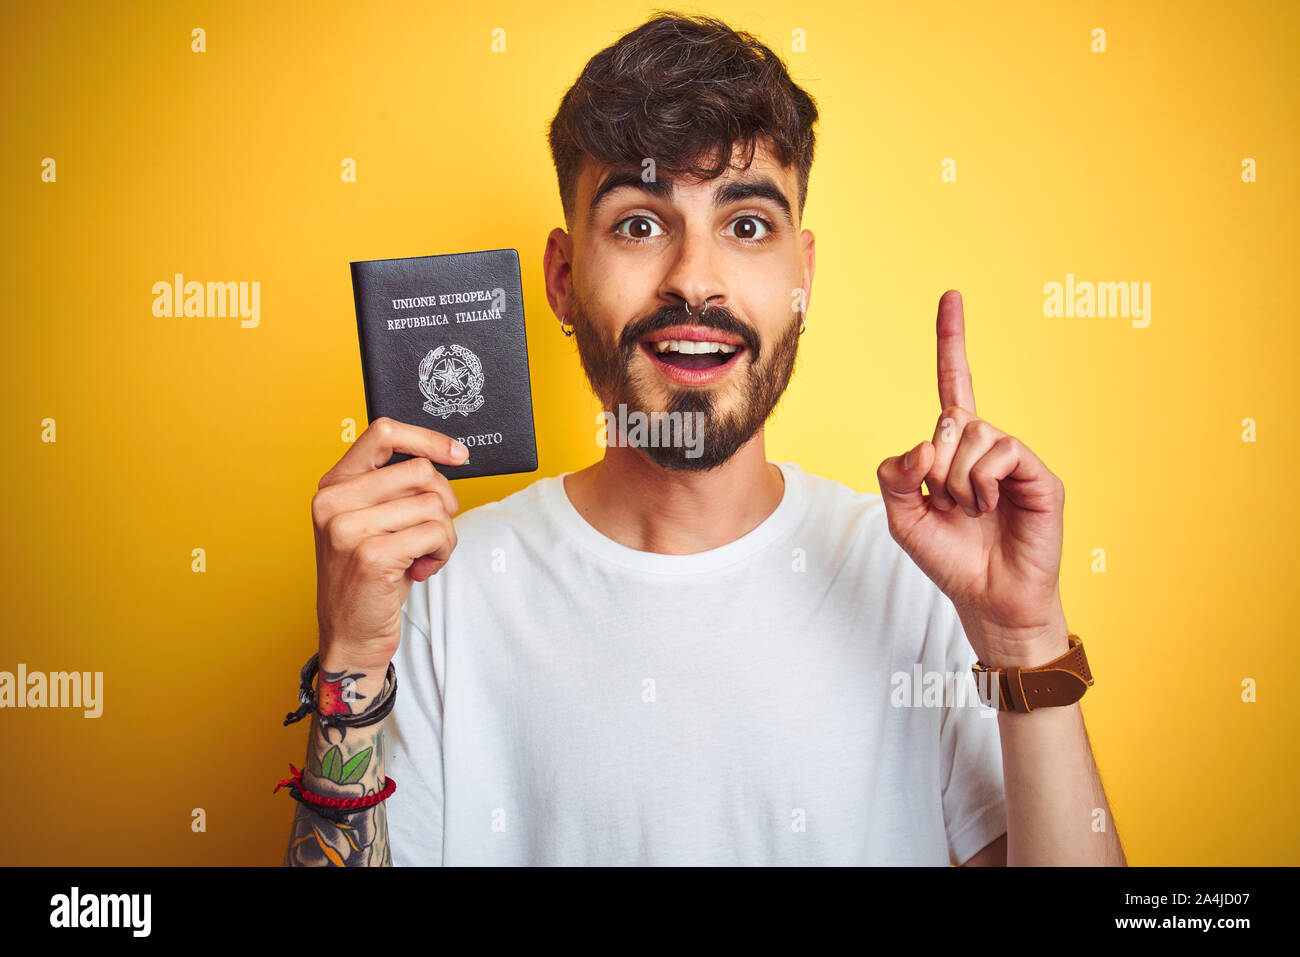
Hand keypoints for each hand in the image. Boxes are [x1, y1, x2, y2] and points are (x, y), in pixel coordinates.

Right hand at [311, 417, 465, 674]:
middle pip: (420, 472)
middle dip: (443, 502)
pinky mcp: (370, 556)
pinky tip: (422, 569)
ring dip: (443, 534)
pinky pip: (435, 533)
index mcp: (333, 486)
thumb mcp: (373, 522)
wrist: (350, 636)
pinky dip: (441, 552)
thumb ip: (394, 488)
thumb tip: (446, 457)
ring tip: (423, 555)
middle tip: (432, 532)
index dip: (427, 438)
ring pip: (433, 504)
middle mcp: (333, 502)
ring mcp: (347, 529)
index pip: (383, 433)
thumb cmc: (371, 577)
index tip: (457, 455)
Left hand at [876, 291, 1068, 666]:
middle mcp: (987, 446)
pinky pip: (1001, 451)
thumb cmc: (949, 558)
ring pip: (972, 435)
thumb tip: (921, 444)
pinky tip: (989, 506)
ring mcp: (1015, 459)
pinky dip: (983, 481)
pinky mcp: (1039, 475)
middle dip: (934, 464)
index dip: (951, 343)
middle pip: (949, 419)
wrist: (988, 600)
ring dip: (957, 479)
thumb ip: (895, 475)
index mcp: (955, 450)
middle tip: (947, 503)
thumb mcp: (902, 517)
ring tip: (971, 510)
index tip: (951, 298)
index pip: (955, 385)